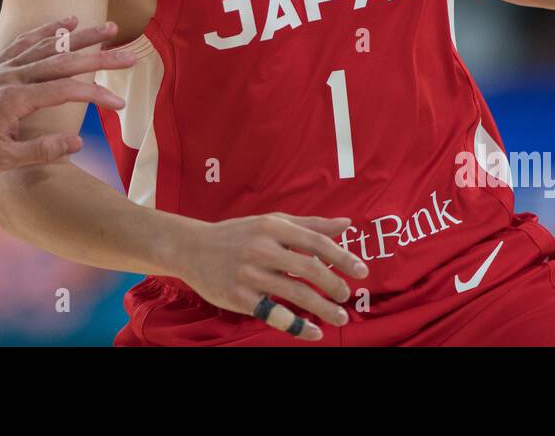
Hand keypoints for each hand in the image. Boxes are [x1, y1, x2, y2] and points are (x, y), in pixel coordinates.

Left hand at [0, 16, 135, 176]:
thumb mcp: (1, 161)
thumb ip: (40, 150)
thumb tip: (77, 141)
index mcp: (15, 101)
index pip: (65, 91)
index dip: (96, 95)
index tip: (118, 104)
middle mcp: (11, 77)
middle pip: (63, 61)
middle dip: (99, 56)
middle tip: (129, 53)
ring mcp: (3, 69)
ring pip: (48, 46)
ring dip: (81, 36)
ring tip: (109, 27)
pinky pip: (28, 43)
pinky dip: (49, 31)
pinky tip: (67, 23)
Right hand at [175, 212, 369, 340]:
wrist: (192, 248)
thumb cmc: (238, 234)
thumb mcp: (271, 222)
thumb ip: (310, 224)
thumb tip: (347, 224)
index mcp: (273, 226)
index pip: (316, 241)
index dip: (342, 257)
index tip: (362, 271)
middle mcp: (262, 248)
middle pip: (309, 268)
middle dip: (334, 285)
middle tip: (347, 297)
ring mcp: (249, 274)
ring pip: (294, 294)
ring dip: (322, 308)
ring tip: (340, 317)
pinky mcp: (239, 297)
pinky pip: (273, 314)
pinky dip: (296, 325)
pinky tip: (313, 332)